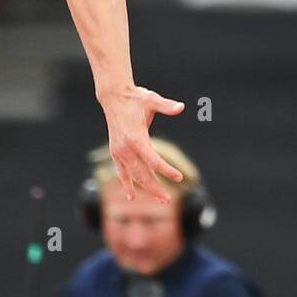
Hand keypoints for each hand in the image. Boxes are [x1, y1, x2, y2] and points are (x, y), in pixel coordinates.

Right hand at [98, 86, 185, 203]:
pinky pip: (121, 172)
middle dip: (156, 188)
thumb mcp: (152, 99)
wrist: (114, 97)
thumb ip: (167, 106)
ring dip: (146, 188)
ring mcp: (119, 152)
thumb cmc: (135, 98)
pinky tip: (131, 196)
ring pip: (133, 176)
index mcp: (136, 138)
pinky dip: (126, 184)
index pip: (153, 160)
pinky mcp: (115, 152)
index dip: (167, 170)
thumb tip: (182, 107)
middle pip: (143, 174)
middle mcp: (126, 148)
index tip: (179, 177)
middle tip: (168, 200)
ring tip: (161, 199)